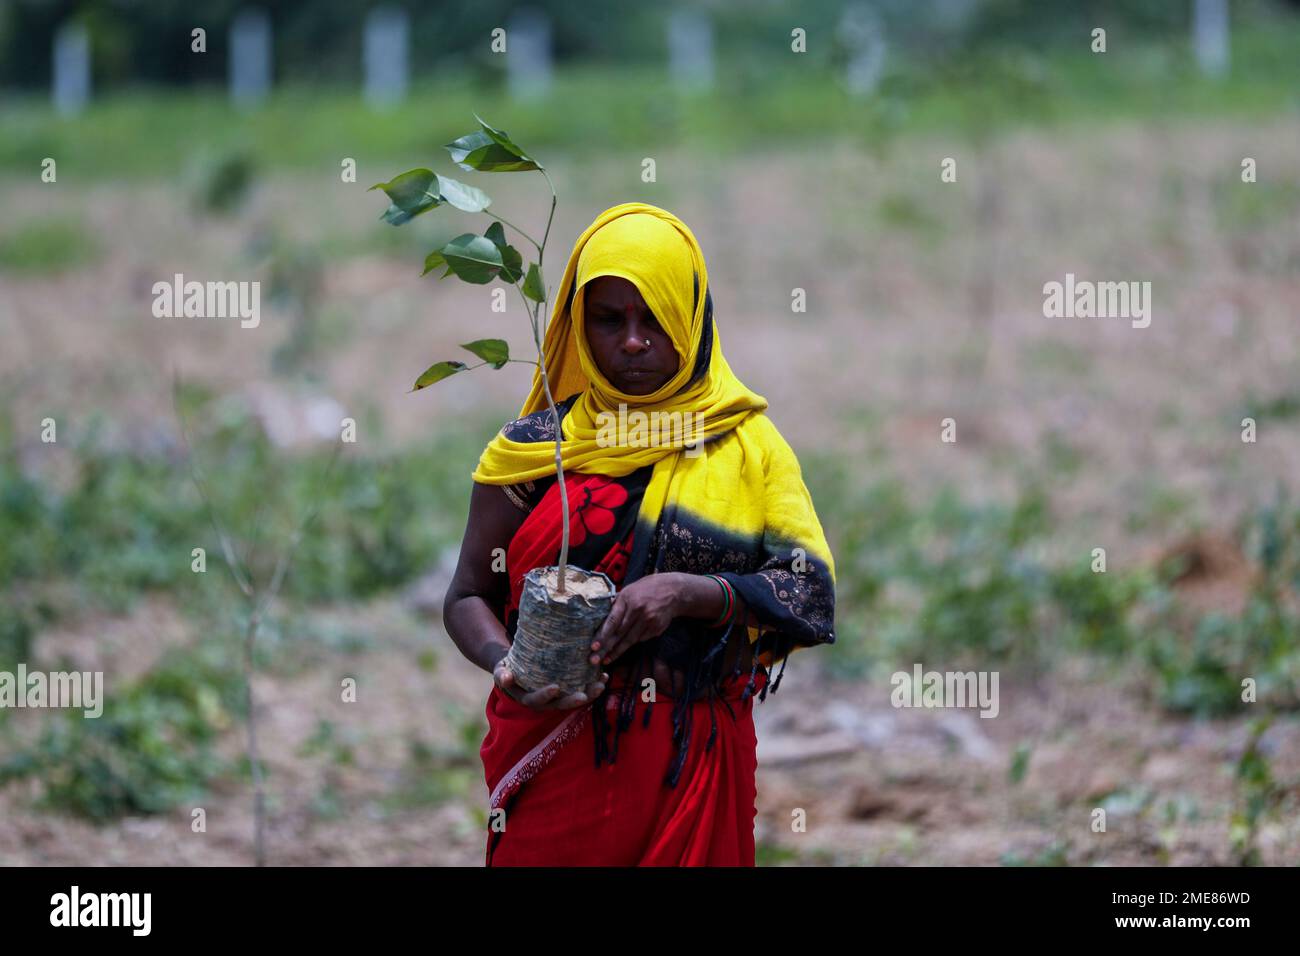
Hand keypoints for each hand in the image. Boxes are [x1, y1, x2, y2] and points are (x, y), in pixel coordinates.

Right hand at [493, 657, 607, 710]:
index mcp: (529, 699)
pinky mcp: (568, 691)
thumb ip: (503, 674)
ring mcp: (558, 698)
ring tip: (601, 684)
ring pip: (574, 699)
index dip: (545, 695)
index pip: (536, 700)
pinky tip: (604, 676)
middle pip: (560, 704)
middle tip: (584, 695)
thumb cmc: (509, 669)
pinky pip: (582, 689)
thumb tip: (507, 678)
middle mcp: (545, 702)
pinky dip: (592, 685)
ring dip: (589, 693)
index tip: (555, 687)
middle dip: (572, 700)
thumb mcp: (501, 670)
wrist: (518, 670)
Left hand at [590, 573, 681, 666]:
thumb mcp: (628, 590)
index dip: (603, 635)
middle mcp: (638, 611)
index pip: (612, 621)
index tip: (594, 646)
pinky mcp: (656, 628)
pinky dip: (632, 643)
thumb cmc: (647, 589)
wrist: (673, 591)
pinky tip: (623, 648)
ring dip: (617, 651)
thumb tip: (601, 618)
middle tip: (595, 660)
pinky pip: (641, 639)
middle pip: (619, 634)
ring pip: (630, 640)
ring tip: (607, 660)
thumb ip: (616, 604)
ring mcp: (648, 621)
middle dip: (606, 648)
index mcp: (627, 599)